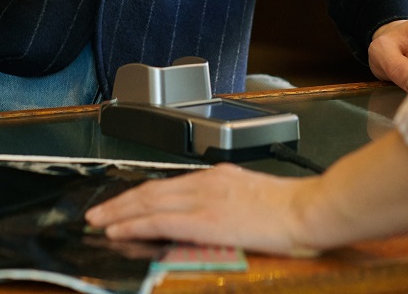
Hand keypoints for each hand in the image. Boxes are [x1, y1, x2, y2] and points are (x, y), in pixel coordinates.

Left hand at [86, 163, 319, 254]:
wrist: (309, 210)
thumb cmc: (293, 210)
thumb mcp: (257, 197)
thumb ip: (233, 202)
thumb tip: (220, 215)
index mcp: (220, 177)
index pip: (170, 185)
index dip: (143, 195)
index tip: (125, 204)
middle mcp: (207, 182)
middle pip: (152, 190)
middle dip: (122, 202)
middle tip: (98, 212)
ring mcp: (203, 199)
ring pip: (148, 202)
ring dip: (119, 212)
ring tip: (98, 221)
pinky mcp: (204, 218)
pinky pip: (158, 219)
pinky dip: (134, 224)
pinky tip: (118, 231)